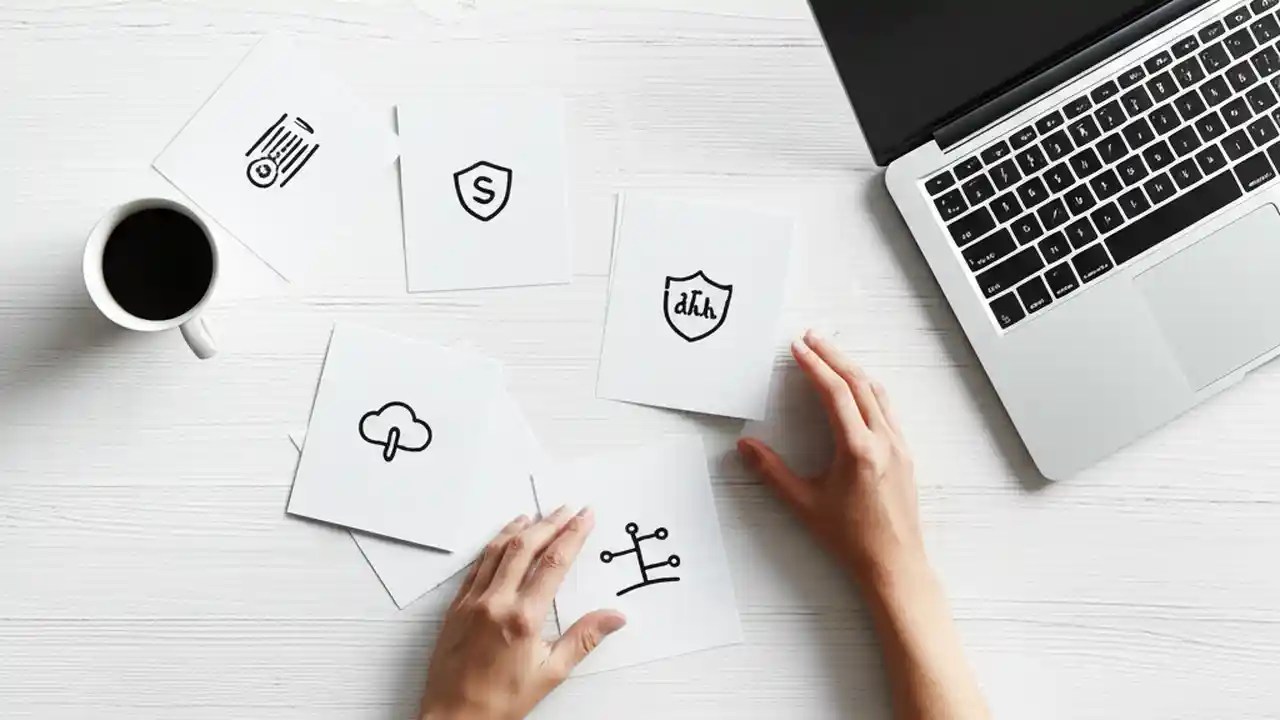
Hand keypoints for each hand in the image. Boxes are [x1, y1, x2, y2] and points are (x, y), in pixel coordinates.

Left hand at [419, 507, 626, 719]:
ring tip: (537, 515)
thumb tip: (614, 618)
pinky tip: (502, 541)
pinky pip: (477, 566)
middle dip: (550, 523)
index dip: (573, 535)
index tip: (585, 517)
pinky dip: (493, 547)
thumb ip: (583, 639)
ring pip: (498, 550)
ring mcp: (473, 602)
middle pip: (527, 547)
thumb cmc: (499, 701)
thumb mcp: (551, 673)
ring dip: (520, 528)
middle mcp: (496, 602)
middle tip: (567, 509)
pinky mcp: (456, 607)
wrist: (454, 718)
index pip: (554, 563)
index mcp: (523, 618)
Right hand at [738, 330, 924, 589]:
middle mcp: (883, 441)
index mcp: (858, 449)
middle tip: (811, 339)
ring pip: (877, 393)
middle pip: (858, 383)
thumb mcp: (804, 505)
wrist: (894, 563)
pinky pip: (888, 410)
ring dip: (853, 370)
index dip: (815, 366)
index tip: (798, 348)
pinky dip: (869, 390)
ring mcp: (899, 446)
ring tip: (832, 356)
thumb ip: (772, 472)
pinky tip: (858, 390)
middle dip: (833, 357)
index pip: (835, 393)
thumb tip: (745, 446)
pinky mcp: (905, 454)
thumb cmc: (851, 539)